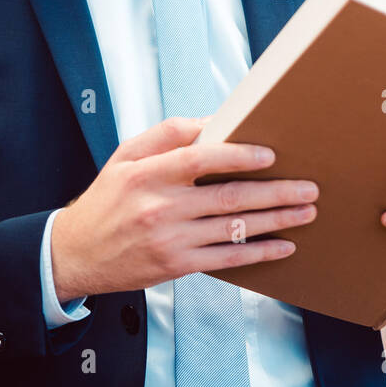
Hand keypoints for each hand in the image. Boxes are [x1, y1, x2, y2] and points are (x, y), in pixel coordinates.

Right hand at [50, 117, 318, 302]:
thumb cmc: (107, 199)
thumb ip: (166, 134)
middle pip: (228, 197)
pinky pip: (226, 258)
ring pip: (234, 228)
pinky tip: (282, 245)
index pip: (199, 159)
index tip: (270, 155)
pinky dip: (258, 252)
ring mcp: (170, 239)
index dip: (237, 155)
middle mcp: (160, 207)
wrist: (77, 252)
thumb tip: (212, 120)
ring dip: (276, 221)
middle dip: (275, 192)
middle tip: (308, 187)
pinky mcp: (176, 265)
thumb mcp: (125, 156)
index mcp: (147, 173)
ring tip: (306, 212)